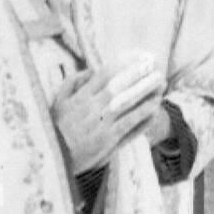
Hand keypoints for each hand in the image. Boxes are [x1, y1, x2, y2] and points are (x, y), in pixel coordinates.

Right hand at [51, 59, 164, 173]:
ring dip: (146, 92)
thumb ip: (72, 83)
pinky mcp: (109, 141)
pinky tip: (155, 107)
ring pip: (128, 104)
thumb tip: (91, 69)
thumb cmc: (56, 128)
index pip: (105, 73)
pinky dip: (144, 116)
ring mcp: (102, 125)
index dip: (124, 62)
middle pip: (119, 85)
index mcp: (80, 97)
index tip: (138, 54)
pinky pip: (130, 125)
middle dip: (138, 73)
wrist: (53, 158)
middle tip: (154, 64)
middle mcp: (92, 108)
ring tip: (161, 83)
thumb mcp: (57, 102)